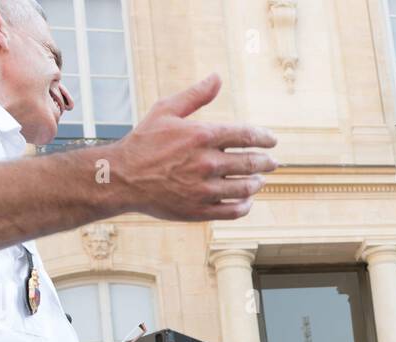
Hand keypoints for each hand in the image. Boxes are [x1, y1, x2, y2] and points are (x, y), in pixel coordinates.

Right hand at [114, 75, 277, 221]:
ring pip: (245, 188)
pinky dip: (245, 206)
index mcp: (202, 135)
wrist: (122, 178)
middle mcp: (207, 163)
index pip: (247, 136)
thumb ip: (195, 95)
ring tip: (259, 180)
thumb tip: (217, 77)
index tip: (272, 141)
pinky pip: (233, 211)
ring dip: (257, 183)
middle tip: (273, 162)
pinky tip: (246, 200)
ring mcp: (204, 189)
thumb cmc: (144, 142)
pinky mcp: (199, 211)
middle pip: (251, 163)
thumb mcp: (166, 110)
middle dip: (266, 162)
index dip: (265, 138)